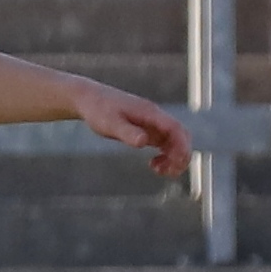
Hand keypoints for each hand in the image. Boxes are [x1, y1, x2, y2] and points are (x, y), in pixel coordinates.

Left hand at [72, 81, 191, 178]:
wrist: (89, 99)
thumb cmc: (98, 110)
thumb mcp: (110, 124)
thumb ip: (127, 132)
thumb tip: (143, 142)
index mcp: (150, 113)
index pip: (176, 128)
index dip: (182, 146)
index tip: (176, 163)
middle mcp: (155, 117)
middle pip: (181, 135)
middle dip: (181, 154)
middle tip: (168, 172)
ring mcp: (152, 123)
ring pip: (175, 141)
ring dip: (174, 157)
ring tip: (158, 170)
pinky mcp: (147, 129)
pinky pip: (165, 143)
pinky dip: (166, 156)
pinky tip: (154, 165)